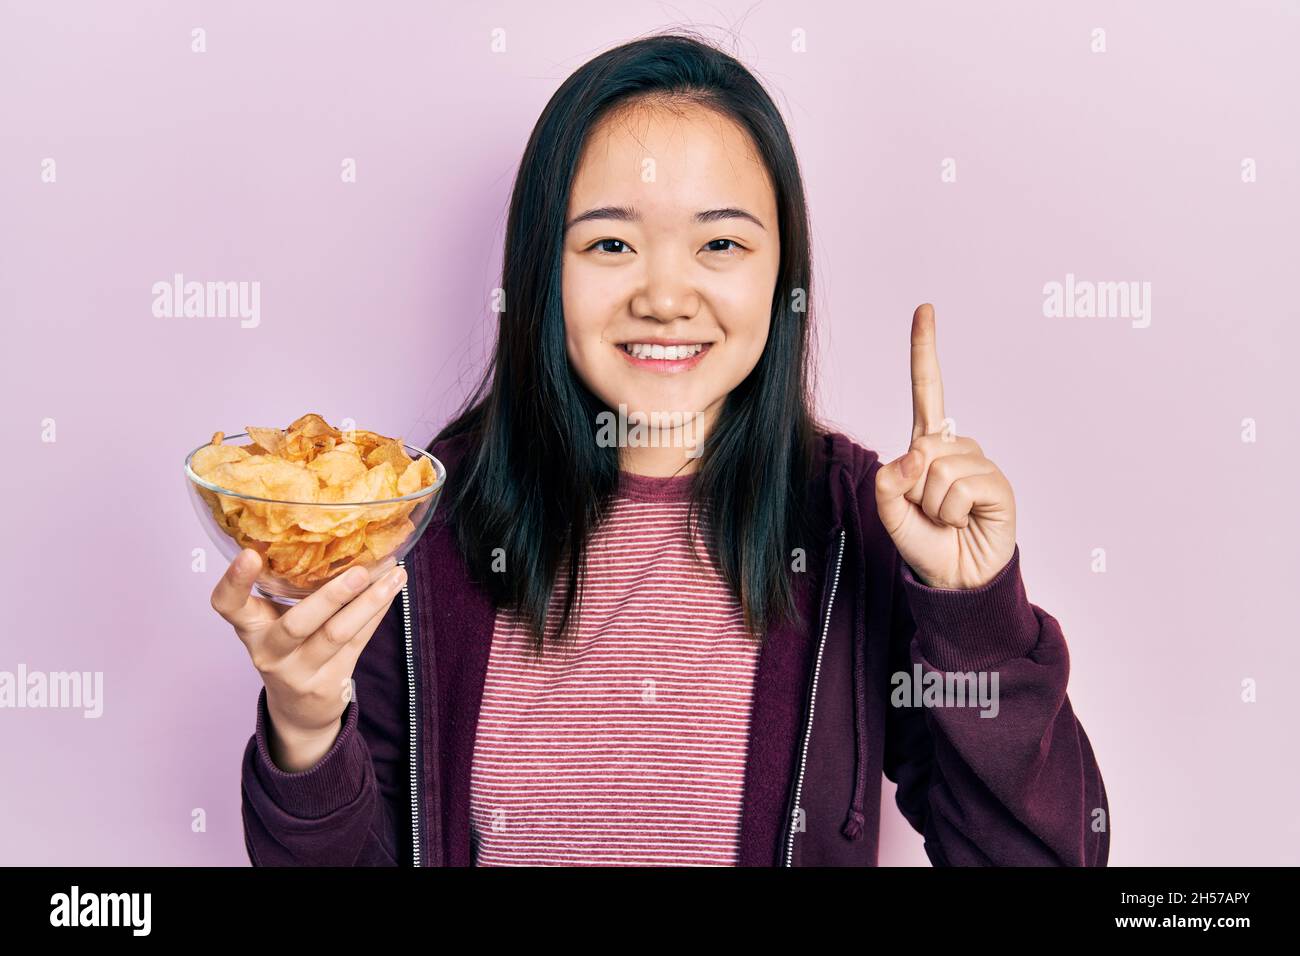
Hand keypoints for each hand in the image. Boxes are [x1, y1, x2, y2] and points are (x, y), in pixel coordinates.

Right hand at [210, 548, 405, 770]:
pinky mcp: (328, 683)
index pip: (227, 605)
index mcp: (250, 628)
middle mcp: (269, 651)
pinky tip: (392, 590)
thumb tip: (327, 533)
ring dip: (369, 602)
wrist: (297, 711)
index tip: (249, 554)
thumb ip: (288, 588)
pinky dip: (377, 613)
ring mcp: (298, 671)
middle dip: (331, 597)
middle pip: (297, 624)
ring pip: (336, 635)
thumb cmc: (287, 650)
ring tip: (394, 575)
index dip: (234, 581)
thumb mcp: (273, 622)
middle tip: (360, 571)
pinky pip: (358, 643)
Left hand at [874, 304, 1016, 589]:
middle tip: (929, 513)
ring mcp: (978, 463)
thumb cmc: (925, 542)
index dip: (924, 351)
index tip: (925, 310)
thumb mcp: (890, 512)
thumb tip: (918, 455)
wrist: (956, 578)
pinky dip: (952, 513)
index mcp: (927, 445)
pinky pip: (958, 487)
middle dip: (913, 489)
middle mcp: (954, 448)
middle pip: (921, 447)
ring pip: (937, 471)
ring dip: (933, 505)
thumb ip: (889, 481)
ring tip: (947, 520)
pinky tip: (965, 522)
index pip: (927, 390)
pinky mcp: (997, 484)